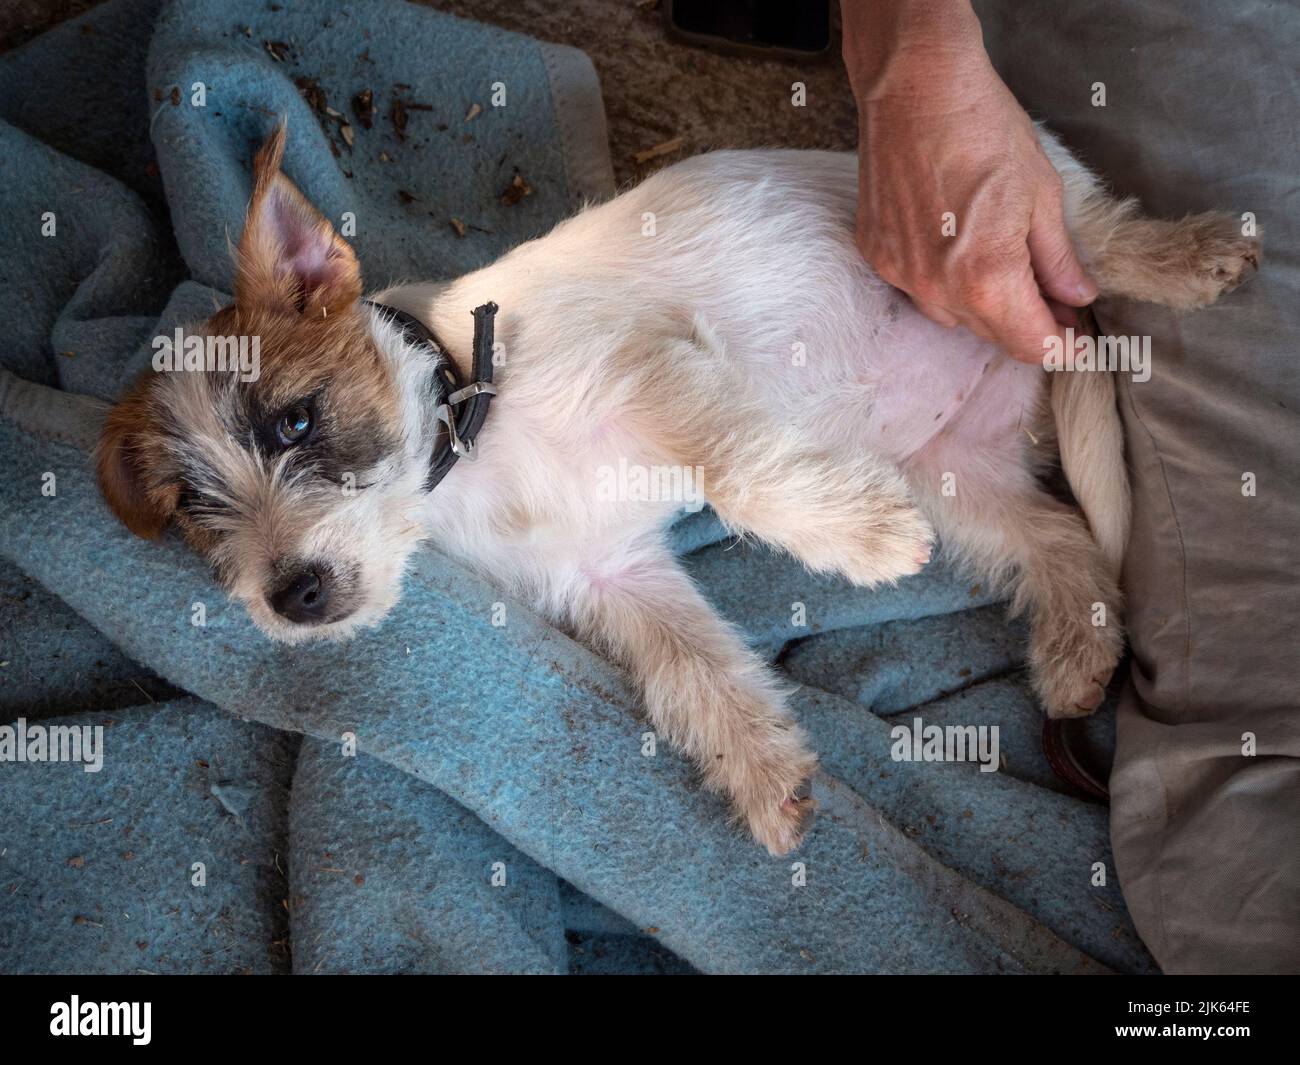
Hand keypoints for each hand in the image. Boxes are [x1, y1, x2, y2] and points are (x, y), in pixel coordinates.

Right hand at [842, 1, 1095, 362]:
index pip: (1030, 343)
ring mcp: (901, 274)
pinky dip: (944, 280)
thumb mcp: (1042, 196)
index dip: (1062, 348)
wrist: (916, 89)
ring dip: (983, 306)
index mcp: (988, 280)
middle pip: (991, 335)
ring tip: (1009, 275)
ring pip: (951, 316)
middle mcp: (938, 290)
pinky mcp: (878, 255)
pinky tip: (959, 248)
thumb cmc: (983, 130)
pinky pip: (918, 287)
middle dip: (1027, 326)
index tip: (1079, 345)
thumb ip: (1058, 259)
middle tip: (1059, 306)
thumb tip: (1077, 296)